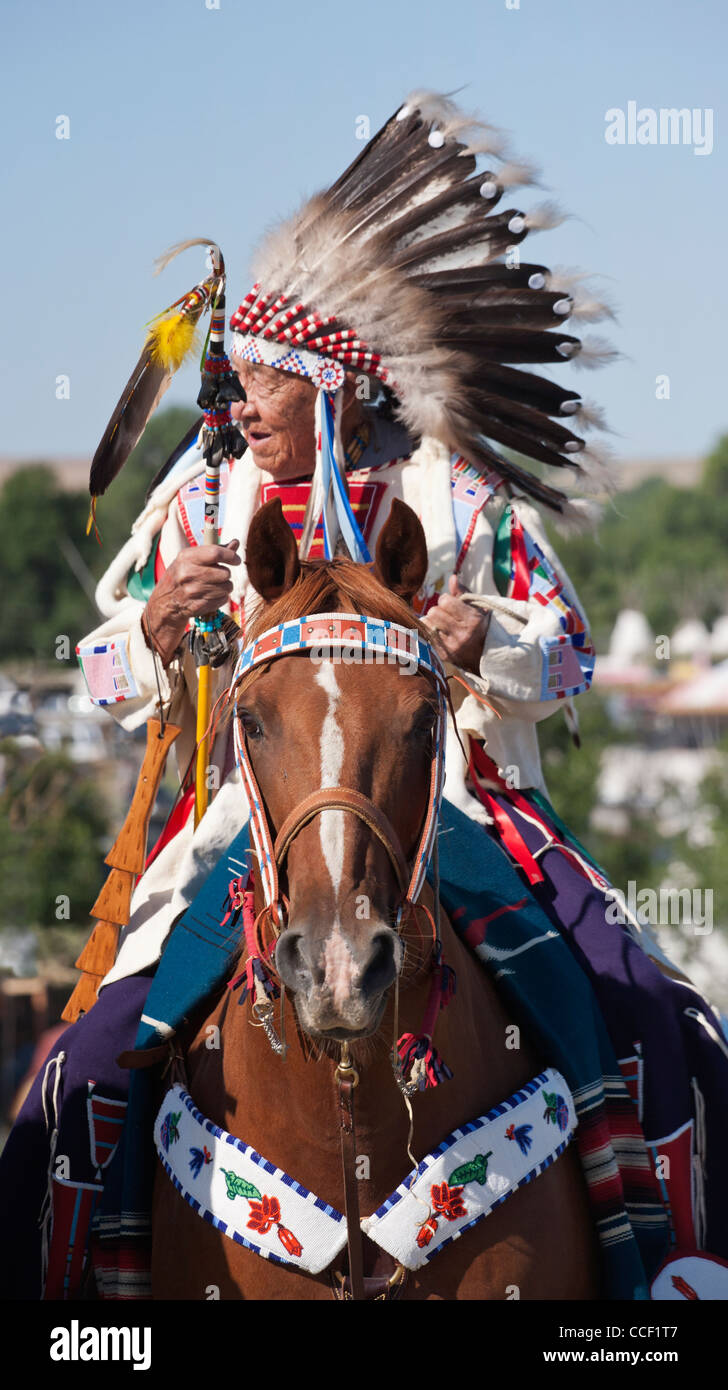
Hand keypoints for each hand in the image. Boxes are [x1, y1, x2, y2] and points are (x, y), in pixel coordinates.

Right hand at [143, 540, 240, 663]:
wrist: (165, 600)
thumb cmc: (183, 574)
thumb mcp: (192, 558)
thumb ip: (215, 550)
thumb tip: (236, 543)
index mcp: (186, 557)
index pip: (215, 553)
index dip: (231, 556)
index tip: (236, 559)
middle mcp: (188, 574)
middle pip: (225, 573)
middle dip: (226, 574)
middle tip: (219, 574)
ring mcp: (193, 592)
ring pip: (227, 587)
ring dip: (225, 586)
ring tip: (214, 585)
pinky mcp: (199, 605)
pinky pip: (223, 599)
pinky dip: (221, 597)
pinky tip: (210, 595)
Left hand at [424, 574, 490, 674]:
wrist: (485, 656)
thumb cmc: (481, 627)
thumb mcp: (478, 609)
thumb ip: (463, 593)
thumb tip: (453, 577)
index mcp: (473, 620)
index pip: (445, 600)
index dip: (447, 600)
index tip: (452, 605)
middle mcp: (462, 634)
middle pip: (433, 612)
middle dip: (438, 610)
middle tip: (445, 615)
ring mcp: (451, 646)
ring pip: (426, 624)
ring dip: (431, 621)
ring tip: (441, 624)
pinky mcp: (442, 655)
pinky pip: (425, 636)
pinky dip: (429, 632)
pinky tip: (438, 633)